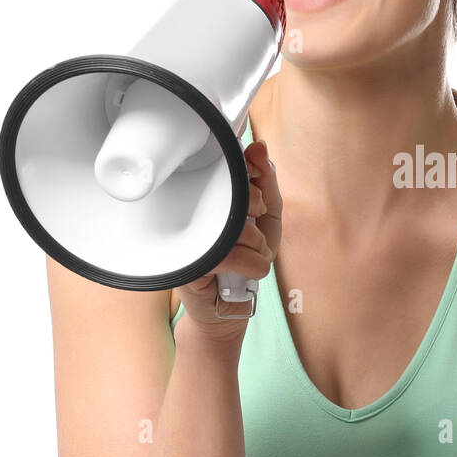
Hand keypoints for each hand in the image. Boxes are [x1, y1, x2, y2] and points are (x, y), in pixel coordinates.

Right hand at [173, 139, 281, 342]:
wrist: (226, 308)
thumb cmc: (243, 261)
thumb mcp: (267, 221)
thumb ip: (268, 186)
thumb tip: (259, 148)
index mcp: (208, 195)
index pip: (230, 165)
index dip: (251, 173)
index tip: (259, 197)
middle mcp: (192, 210)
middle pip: (233, 190)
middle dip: (258, 209)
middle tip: (256, 227)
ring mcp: (188, 236)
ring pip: (237, 225)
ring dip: (258, 246)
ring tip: (251, 255)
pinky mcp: (190, 262)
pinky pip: (232, 255)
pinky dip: (254, 265)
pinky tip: (247, 271)